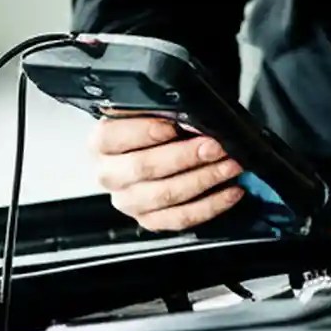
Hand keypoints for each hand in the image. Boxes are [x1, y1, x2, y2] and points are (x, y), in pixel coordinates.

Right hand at [90, 117, 244, 231]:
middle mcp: (110, 174)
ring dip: (204, 179)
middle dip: (185, 156)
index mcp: (101, 144)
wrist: (152, 152)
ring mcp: (129, 201)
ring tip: (229, 165)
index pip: (113, 137)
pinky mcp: (149, 220)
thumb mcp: (149, 111)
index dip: (144, 132)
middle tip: (213, 147)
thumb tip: (189, 117)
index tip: (173, 126)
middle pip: (143, 167)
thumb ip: (161, 111)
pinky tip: (230, 191)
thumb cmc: (152, 128)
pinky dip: (211, 205)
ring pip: (166, 194)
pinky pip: (181, 218)